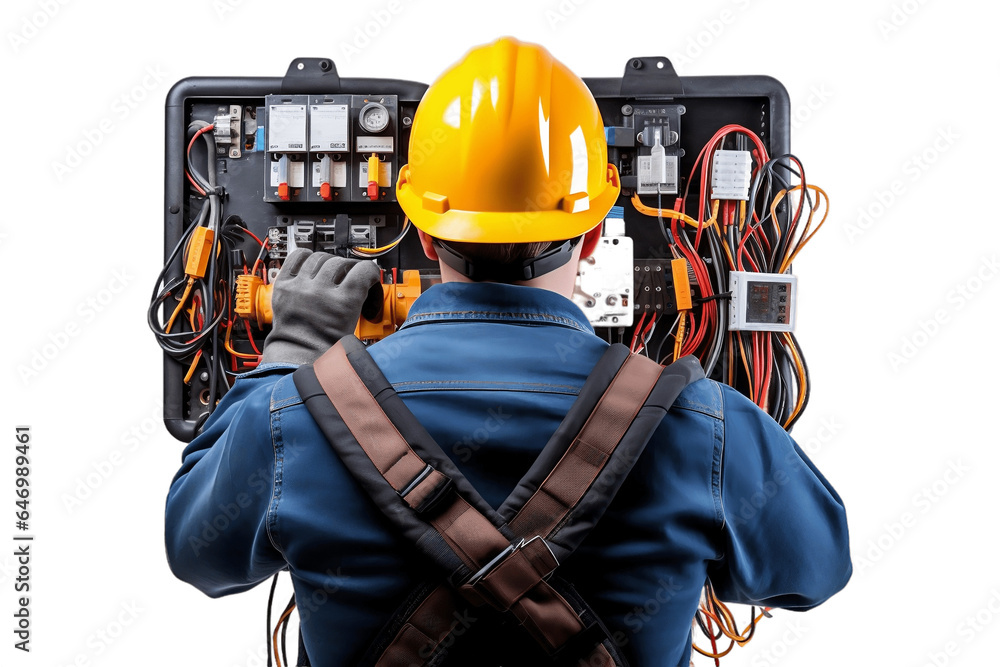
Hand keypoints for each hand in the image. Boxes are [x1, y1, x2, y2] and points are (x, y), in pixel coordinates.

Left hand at [261, 249, 380, 363]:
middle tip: (348, 277)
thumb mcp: (352, 323)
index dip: (369, 271)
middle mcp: (320, 292)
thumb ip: (358, 297)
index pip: (363, 270)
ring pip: (320, 257)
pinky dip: (306, 257)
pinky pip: (297, 257)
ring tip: (329, 273)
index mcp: (342, 304)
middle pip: (341, 262)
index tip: (367, 275)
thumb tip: (362, 278)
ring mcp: (300, 287)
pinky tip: (311, 265)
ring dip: (328, 262)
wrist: (298, 352)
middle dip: (348, 268)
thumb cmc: (324, 345)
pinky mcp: (284, 285)